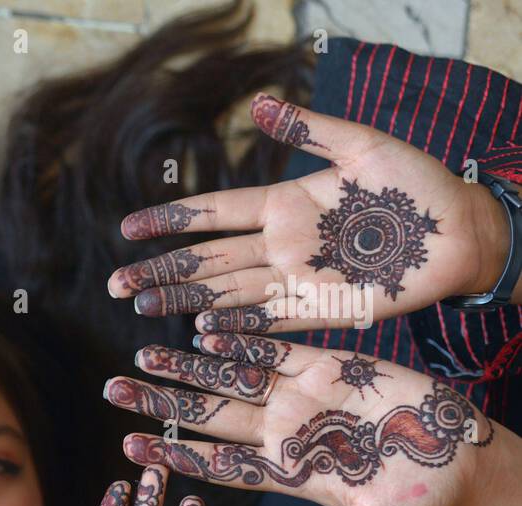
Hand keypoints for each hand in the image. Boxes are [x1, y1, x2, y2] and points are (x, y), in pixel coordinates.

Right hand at [106, 93, 510, 331]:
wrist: (461, 233)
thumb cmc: (418, 185)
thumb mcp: (362, 146)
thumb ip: (308, 129)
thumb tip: (258, 101)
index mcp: (285, 205)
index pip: (213, 213)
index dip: (171, 220)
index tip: (130, 228)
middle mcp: (281, 246)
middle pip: (206, 260)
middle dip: (161, 272)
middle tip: (117, 283)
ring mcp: (297, 281)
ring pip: (225, 293)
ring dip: (183, 301)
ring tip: (141, 306)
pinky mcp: (319, 311)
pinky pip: (266, 322)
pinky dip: (234, 328)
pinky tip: (200, 331)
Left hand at [107, 331, 502, 505]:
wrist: (463, 460)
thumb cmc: (419, 504)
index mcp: (284, 472)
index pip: (214, 463)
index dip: (171, 454)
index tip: (127, 448)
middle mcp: (282, 433)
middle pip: (208, 415)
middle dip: (160, 402)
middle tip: (112, 388)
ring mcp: (302, 398)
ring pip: (232, 378)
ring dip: (188, 366)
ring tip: (142, 354)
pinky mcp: (330, 367)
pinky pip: (277, 350)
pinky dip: (244, 340)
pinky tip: (205, 332)